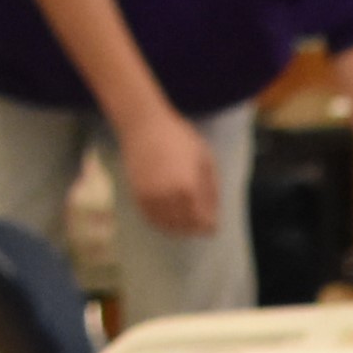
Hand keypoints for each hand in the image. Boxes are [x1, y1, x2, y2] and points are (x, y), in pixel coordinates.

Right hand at [117, 106, 220, 236]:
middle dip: (196, 227)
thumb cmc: (179, 138)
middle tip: (200, 220)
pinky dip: (163, 222)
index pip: (204, 223)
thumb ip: (212, 190)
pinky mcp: (138, 196)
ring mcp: (151, 198)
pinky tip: (171, 215)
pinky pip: (153, 220)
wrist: (144, 125)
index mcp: (188, 188)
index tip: (213, 221)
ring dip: (180, 226)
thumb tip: (214, 217)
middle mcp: (168, 197)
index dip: (210, 224)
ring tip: (186, 217)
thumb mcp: (206, 160)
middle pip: (187, 227)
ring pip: (169, 227)